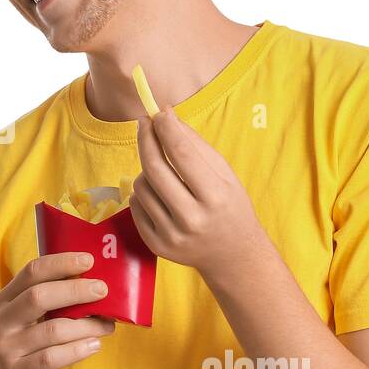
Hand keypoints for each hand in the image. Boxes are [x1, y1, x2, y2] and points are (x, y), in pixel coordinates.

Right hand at [0, 251, 114, 368]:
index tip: (88, 260)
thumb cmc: (36, 350)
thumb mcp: (39, 322)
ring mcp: (7, 348)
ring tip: (106, 326)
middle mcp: (2, 320)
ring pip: (52, 330)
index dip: (60, 263)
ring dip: (86, 326)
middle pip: (38, 296)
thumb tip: (100, 283)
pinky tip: (95, 346)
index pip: (31, 272)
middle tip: (102, 290)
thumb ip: (59, 302)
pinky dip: (78, 350)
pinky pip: (52, 358)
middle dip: (75, 290)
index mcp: (8, 300)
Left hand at [131, 108, 267, 280]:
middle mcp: (192, 219)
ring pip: (141, 185)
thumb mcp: (224, 173)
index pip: (182, 154)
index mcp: (215, 197)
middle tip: (145, 123)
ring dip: (148, 170)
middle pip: (154, 168)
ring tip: (166, 174)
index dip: (165, 128)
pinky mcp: (155, 245)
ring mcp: (171, 235)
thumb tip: (164, 114)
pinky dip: (144, 193)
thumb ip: (194, 144)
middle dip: (146, 139)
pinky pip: (136, 204)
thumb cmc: (229, 207)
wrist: (232, 255)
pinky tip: (162, 196)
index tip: (157, 112)